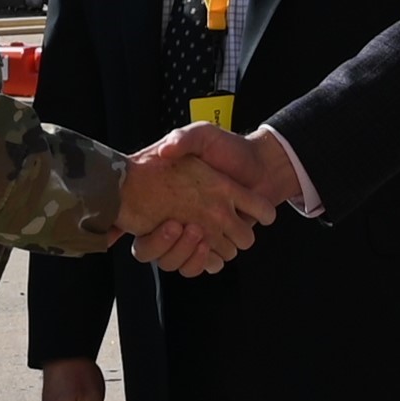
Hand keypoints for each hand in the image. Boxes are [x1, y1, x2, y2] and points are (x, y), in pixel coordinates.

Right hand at [118, 123, 277, 274]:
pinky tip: (214, 245)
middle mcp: (177, 220)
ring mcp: (198, 235)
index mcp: (163, 198)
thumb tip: (165, 150)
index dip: (149, 236)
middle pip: (160, 255)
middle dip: (175, 246)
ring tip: (202, 232)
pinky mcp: (219, 243)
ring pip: (182, 263)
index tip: (171, 222)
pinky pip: (208, 265)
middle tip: (191, 227)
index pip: (137, 227)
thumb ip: (183, 139)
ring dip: (193, 252)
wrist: (262, 163)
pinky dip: (211, 260)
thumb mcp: (202, 135)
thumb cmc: (229, 149)